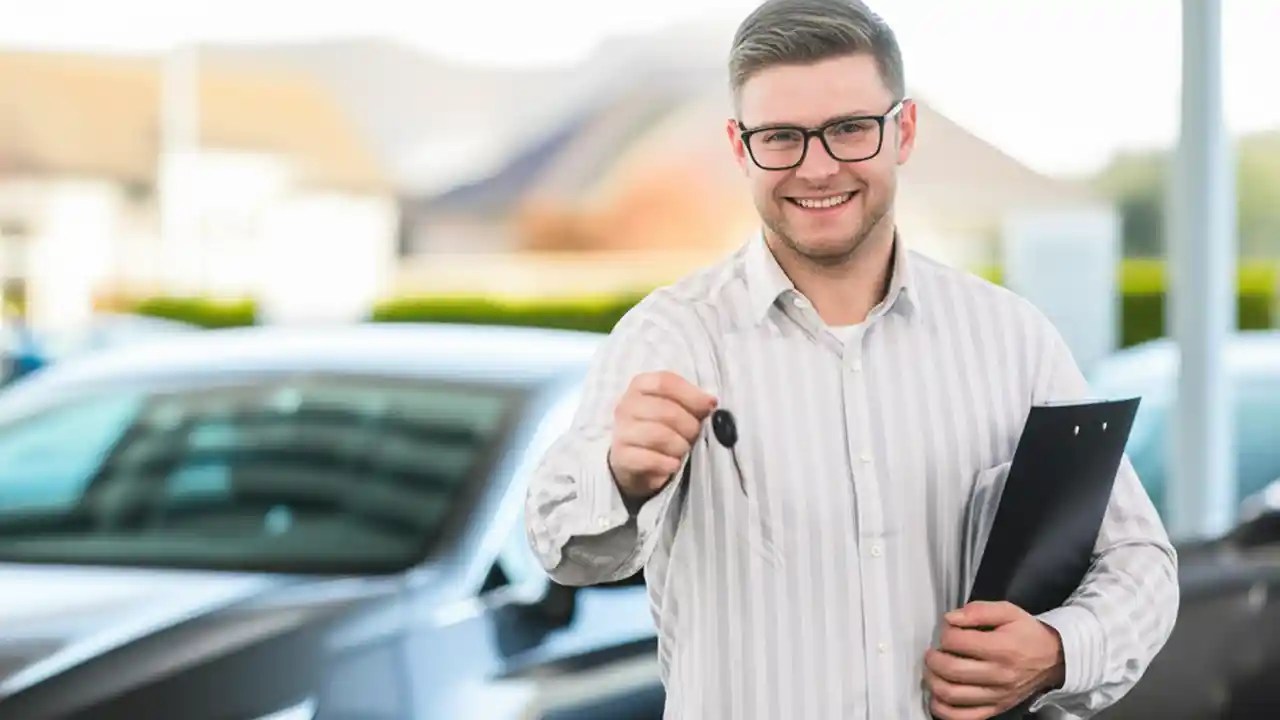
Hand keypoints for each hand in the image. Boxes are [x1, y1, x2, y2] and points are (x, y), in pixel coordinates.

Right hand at [608, 371, 716, 500]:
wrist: (634, 461)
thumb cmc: (661, 428)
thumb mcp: (675, 409)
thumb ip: (692, 402)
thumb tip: (710, 403)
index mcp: (640, 386)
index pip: (664, 382)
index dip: (690, 394)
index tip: (709, 406)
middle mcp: (626, 406)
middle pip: (665, 410)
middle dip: (689, 425)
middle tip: (695, 435)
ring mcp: (621, 431)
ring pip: (658, 435)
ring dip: (679, 445)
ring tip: (684, 450)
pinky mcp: (621, 457)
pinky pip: (649, 459)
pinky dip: (668, 463)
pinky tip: (674, 464)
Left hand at [924, 601, 1065, 719]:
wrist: (1053, 659)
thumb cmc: (1027, 634)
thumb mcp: (1008, 612)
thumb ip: (978, 611)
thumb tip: (951, 619)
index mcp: (1002, 648)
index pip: (957, 642)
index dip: (945, 633)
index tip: (947, 630)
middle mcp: (999, 675)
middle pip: (951, 670)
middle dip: (933, 658)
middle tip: (933, 652)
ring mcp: (997, 695)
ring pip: (952, 695)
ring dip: (933, 681)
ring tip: (933, 670)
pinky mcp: (995, 708)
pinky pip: (962, 717)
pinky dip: (942, 709)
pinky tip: (938, 696)